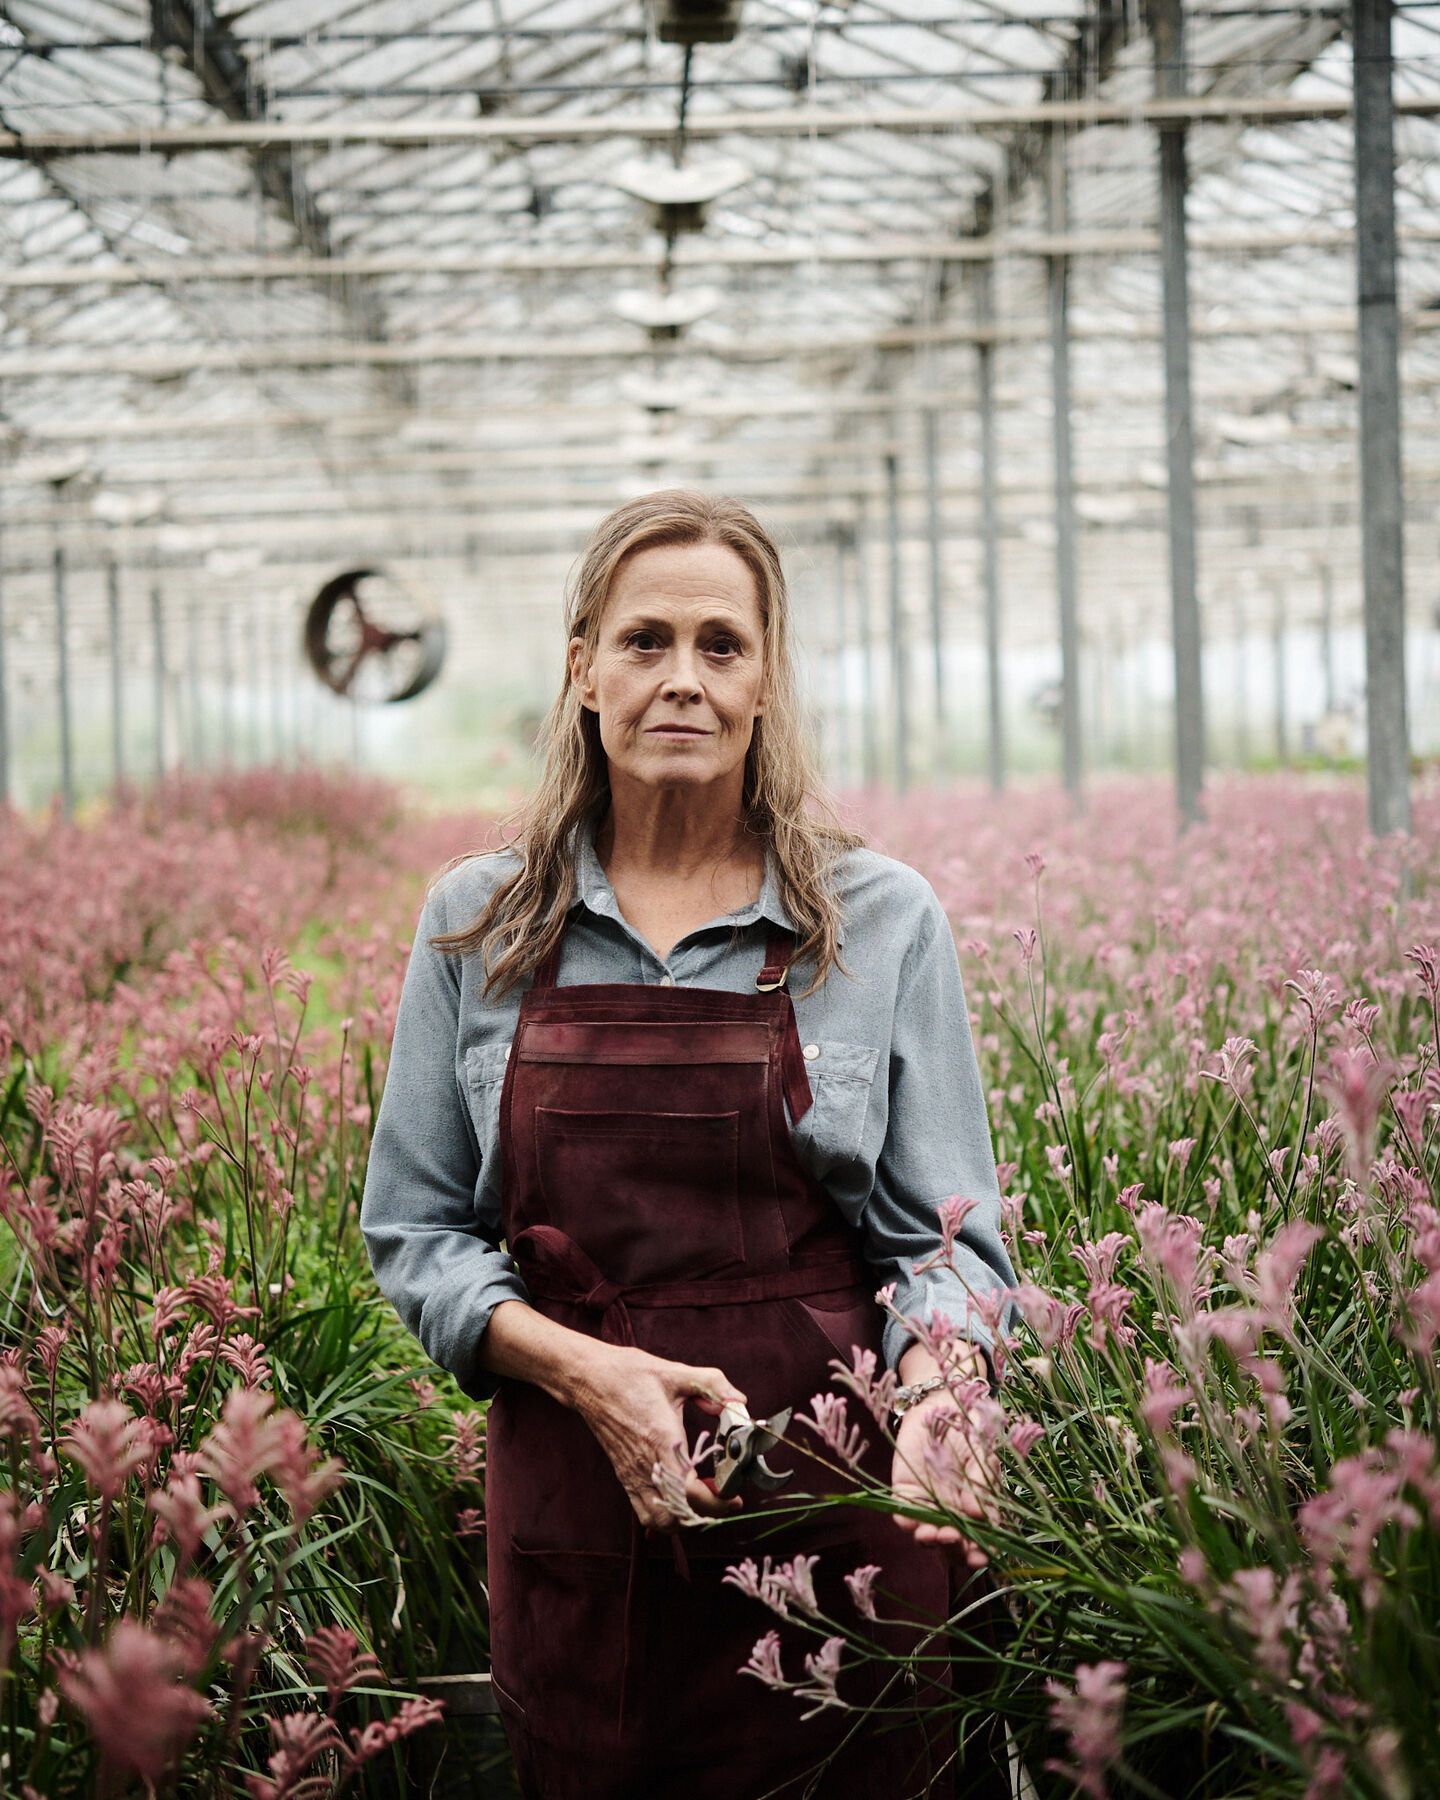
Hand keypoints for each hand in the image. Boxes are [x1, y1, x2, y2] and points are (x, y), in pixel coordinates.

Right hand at [569, 1342, 747, 1532]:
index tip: (734, 1494)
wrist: (590, 1379)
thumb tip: (739, 1403)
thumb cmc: (631, 1374)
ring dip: (685, 1517)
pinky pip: (644, 1510)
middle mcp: (646, 1463)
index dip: (716, 1500)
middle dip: (705, 1513)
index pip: (689, 1491)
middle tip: (722, 1495)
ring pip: (658, 1520)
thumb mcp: (677, 1373)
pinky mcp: (624, 1475)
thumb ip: (713, 1385)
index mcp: (662, 1438)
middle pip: (676, 1515)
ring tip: (702, 1496)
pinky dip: (665, 1515)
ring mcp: (632, 1473)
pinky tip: (679, 1496)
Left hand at [888, 1387, 1002, 1571]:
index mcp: (979, 1507)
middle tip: (953, 1539)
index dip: (982, 1551)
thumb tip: (977, 1515)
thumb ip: (982, 1481)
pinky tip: (911, 1522)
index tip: (980, 1556)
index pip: (983, 1538)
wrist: (942, 1404)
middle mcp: (955, 1512)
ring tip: (932, 1535)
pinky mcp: (907, 1493)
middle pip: (955, 1544)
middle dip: (954, 1549)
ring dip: (930, 1540)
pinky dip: (906, 1521)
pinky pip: (905, 1513)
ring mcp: (930, 1504)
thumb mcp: (984, 1452)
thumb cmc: (970, 1429)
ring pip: (929, 1533)